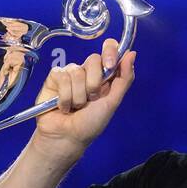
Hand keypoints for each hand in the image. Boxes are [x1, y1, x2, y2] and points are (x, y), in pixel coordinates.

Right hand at [30, 38, 136, 160]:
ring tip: (75, 107)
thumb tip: (132, 53)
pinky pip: (61, 76)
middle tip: (90, 100)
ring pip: (77, 71)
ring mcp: (70, 74)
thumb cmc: (90, 124)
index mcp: (104, 76)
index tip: (110, 65)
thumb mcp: (112, 102)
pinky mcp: (54, 78)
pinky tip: (62, 106)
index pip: (110, 50)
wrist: (67, 137)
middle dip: (93, 85)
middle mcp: (87, 72)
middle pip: (93, 60)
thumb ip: (124, 79)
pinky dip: (64, 96)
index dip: (110, 51)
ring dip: (78, 96)